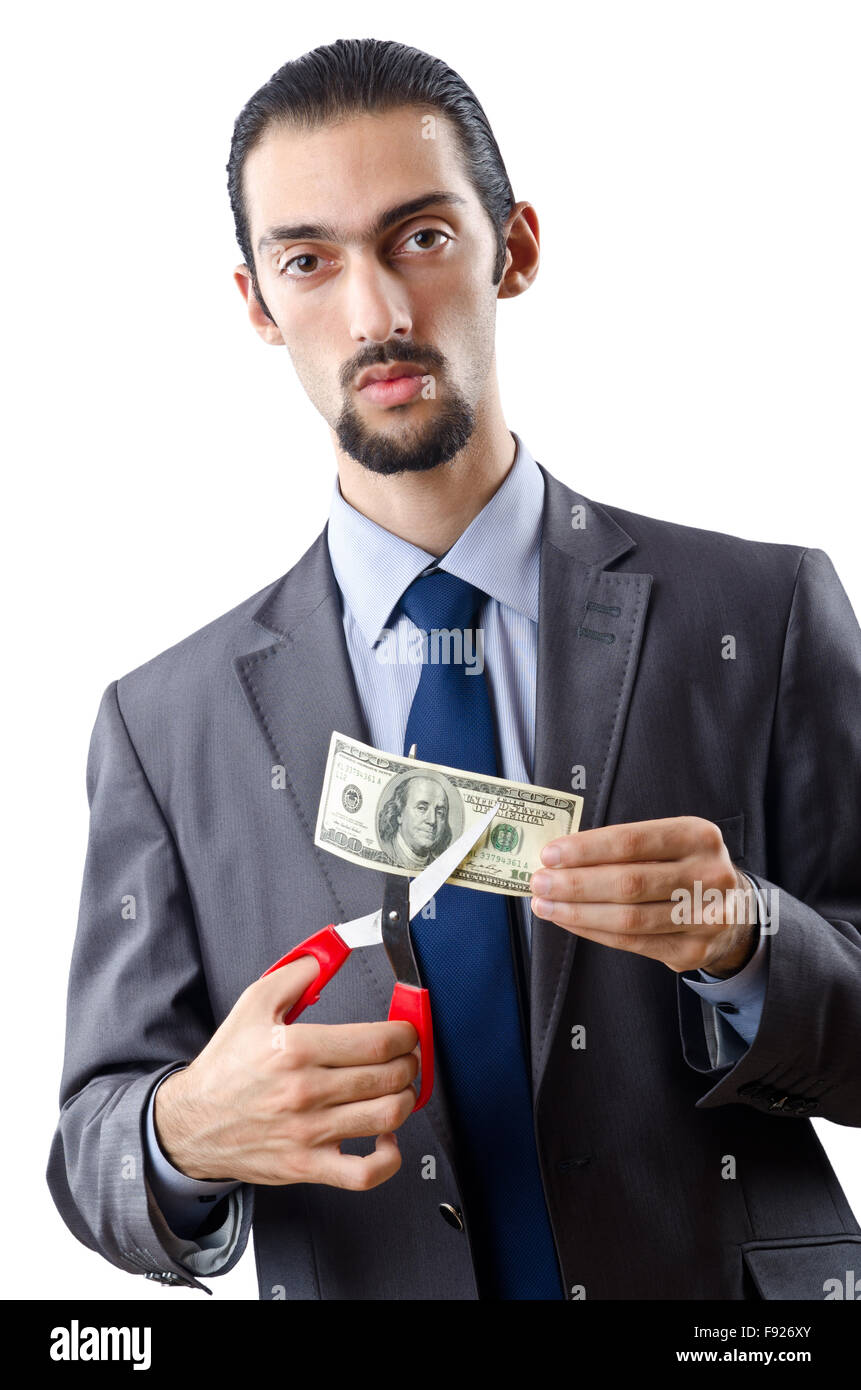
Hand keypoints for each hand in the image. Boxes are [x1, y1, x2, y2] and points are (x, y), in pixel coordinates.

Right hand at [153, 955, 418, 1189]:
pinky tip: (387, 1138)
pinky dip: (389, 1158)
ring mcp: (308, 1132)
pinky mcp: (306, 1165)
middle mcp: (305, 1091)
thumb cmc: (227, 1066)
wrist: (191, 1123)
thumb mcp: (253, 1004)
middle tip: (405, 1056)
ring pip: (386, 1117)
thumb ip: (296, 974)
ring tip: (398, 1089)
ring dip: (405, 1100)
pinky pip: (365, 1174)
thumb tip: (330, 955)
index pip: (377, 1042)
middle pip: (388, 1077)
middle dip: (409, 1063)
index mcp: (296, 1049)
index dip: (404, 1035)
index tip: (405, 1032)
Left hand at [529, 816, 756, 975]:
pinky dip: (595, 932)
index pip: (632, 841)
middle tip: (540, 883)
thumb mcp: (668, 843)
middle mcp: (707, 875)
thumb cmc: (684, 868)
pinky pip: (634, 943)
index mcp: (697, 836)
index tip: (550, 854)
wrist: (734, 910)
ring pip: (628, 918)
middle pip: (628, 883)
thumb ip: (624, 847)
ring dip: (578, 913)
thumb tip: (561, 857)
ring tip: (546, 905)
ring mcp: (705, 916)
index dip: (586, 849)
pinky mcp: (694, 950)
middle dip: (575, 884)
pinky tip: (571, 922)